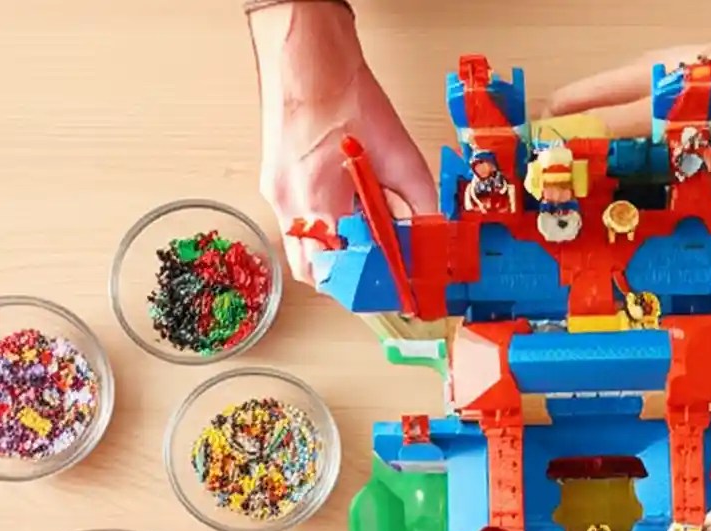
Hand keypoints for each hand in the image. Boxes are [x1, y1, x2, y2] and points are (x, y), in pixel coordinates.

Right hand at [251, 3, 435, 284]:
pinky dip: (325, 227)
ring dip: (336, 252)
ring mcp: (275, 194)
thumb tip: (436, 233)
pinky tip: (350, 211)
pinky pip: (299, 221)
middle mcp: (288, 205)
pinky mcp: (274, 181)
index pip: (336, 273)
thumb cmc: (347, 98)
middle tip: (381, 274)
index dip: (366, 288)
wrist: (307, 58)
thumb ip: (419, 202)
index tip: (393, 291)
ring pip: (304, 247)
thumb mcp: (399, 156)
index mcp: (316, 203)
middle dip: (348, 278)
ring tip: (369, 239)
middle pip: (314, 270)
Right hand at [547, 0, 710, 205]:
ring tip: (535, 134)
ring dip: (576, 109)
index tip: (580, 169)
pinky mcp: (663, 69)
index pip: (656, 131)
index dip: (613, 148)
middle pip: (618, 110)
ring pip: (611, 89)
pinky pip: (620, 82)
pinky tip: (566, 109)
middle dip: (578, 136)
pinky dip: (591, 97)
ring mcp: (667, 76)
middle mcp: (680, 92)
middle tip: (535, 159)